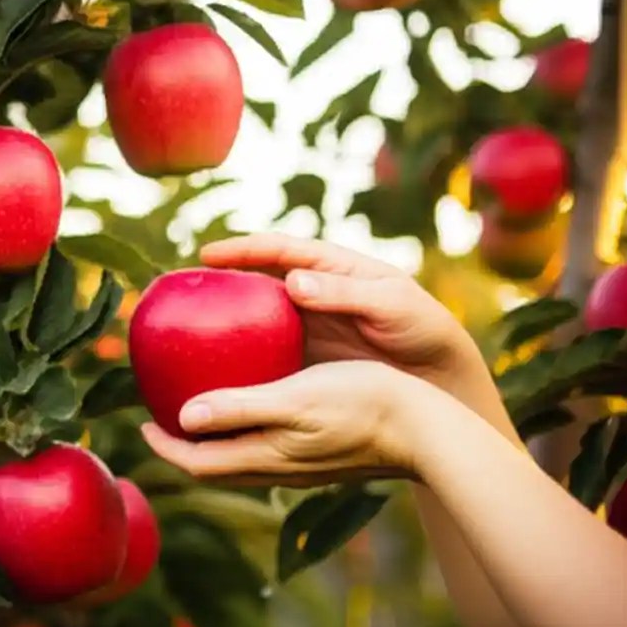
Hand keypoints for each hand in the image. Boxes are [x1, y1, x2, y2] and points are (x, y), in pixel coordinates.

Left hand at [141, 361, 448, 486]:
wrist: (427, 428)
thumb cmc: (360, 403)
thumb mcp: (293, 398)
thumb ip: (238, 408)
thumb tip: (183, 417)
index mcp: (264, 456)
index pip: (197, 461)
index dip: (164, 446)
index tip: (142, 423)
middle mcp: (278, 468)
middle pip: (214, 465)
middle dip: (182, 445)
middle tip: (163, 415)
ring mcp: (301, 466)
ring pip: (242, 458)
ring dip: (214, 439)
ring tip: (200, 409)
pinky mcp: (322, 455)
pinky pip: (269, 447)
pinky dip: (247, 431)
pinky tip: (259, 403)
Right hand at [199, 233, 477, 390]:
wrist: (442, 377)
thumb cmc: (423, 330)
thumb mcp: (392, 305)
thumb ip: (345, 293)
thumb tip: (292, 281)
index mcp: (332, 268)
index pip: (278, 250)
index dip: (242, 249)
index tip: (208, 255)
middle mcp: (313, 293)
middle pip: (257, 281)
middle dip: (221, 281)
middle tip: (184, 290)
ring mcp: (308, 326)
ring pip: (256, 318)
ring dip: (226, 321)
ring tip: (188, 331)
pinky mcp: (309, 358)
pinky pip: (268, 353)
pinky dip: (244, 356)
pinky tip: (220, 371)